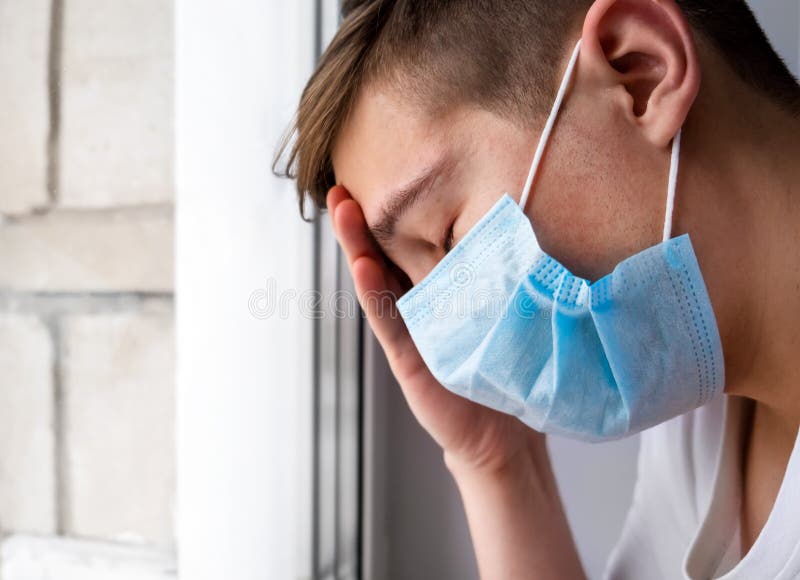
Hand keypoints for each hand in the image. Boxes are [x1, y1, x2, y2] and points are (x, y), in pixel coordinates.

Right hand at [327, 186, 544, 474]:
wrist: (501, 431)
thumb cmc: (497, 367)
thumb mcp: (492, 312)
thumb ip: (484, 279)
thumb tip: (502, 229)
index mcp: (433, 294)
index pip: (404, 247)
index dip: (387, 217)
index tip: (373, 181)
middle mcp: (414, 308)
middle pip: (381, 258)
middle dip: (360, 224)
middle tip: (342, 188)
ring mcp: (407, 332)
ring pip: (375, 282)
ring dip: (357, 246)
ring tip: (342, 211)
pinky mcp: (408, 358)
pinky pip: (388, 320)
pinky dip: (373, 291)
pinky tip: (362, 264)